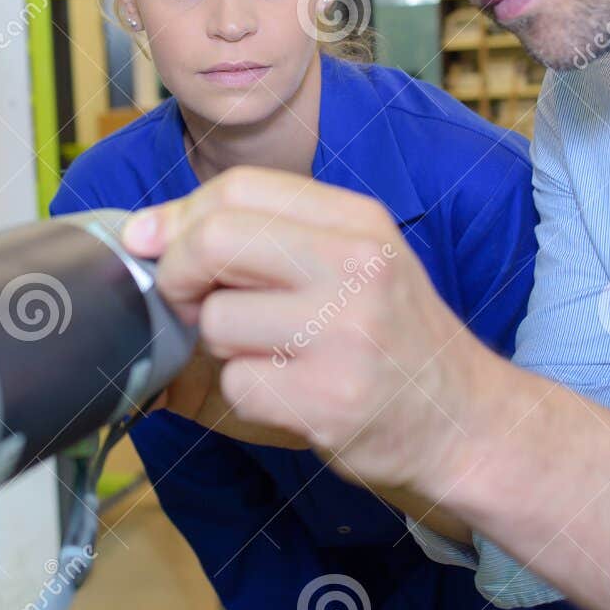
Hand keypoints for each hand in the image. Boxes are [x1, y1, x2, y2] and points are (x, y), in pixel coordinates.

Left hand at [122, 166, 486, 499]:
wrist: (464, 420)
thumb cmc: (391, 335)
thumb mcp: (350, 259)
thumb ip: (260, 234)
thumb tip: (145, 230)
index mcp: (358, 222)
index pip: (238, 188)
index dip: (179, 216)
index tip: (157, 244)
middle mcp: (357, 267)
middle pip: (215, 240)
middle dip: (179, 273)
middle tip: (190, 302)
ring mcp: (344, 334)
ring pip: (216, 320)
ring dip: (222, 345)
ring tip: (273, 353)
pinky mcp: (328, 399)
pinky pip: (235, 384)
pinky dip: (247, 393)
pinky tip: (291, 392)